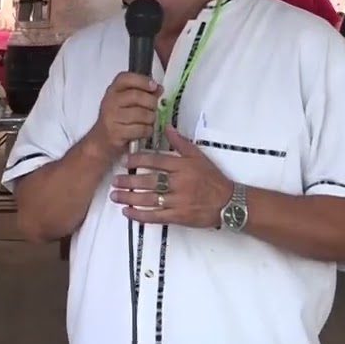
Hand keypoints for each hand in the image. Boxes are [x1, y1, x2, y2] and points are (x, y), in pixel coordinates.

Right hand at [89, 72, 161, 158]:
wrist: (101, 141)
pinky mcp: (117, 132)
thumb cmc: (116, 120)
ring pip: (142, 114)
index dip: (142, 81)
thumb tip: (158, 88)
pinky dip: (147, 131)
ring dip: (150, 119)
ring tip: (148, 121)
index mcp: (113, 91)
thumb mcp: (125, 103)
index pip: (126, 78)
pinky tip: (144, 131)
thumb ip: (142, 93)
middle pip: (137, 96)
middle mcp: (110, 102)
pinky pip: (141, 129)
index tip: (154, 86)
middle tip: (153, 109)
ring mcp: (112, 117)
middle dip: (151, 103)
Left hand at [110, 126, 232, 227]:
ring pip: (149, 199)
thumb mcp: (198, 156)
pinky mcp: (179, 216)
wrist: (229, 202)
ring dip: (130, 198)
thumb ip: (180, 142)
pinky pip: (156, 216)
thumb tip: (166, 126)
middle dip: (129, 181)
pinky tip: (127, 212)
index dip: (138, 159)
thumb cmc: (212, 179)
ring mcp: (178, 201)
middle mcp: (179, 183)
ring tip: (115, 195)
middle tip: (115, 180)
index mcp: (183, 166)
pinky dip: (140, 215)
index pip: (156, 160)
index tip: (125, 160)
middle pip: (149, 180)